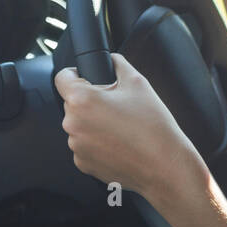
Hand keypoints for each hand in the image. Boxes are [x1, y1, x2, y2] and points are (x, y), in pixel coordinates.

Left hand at [53, 53, 207, 207]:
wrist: (164, 166)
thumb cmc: (153, 127)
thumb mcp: (138, 82)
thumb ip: (117, 64)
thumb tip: (111, 60)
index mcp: (82, 101)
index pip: (62, 77)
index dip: (76, 74)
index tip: (87, 78)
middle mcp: (73, 125)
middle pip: (73, 103)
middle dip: (91, 101)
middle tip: (116, 106)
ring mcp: (77, 147)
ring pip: (80, 125)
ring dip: (94, 123)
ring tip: (121, 127)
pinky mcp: (84, 164)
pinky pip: (85, 145)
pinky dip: (97, 142)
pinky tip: (119, 143)